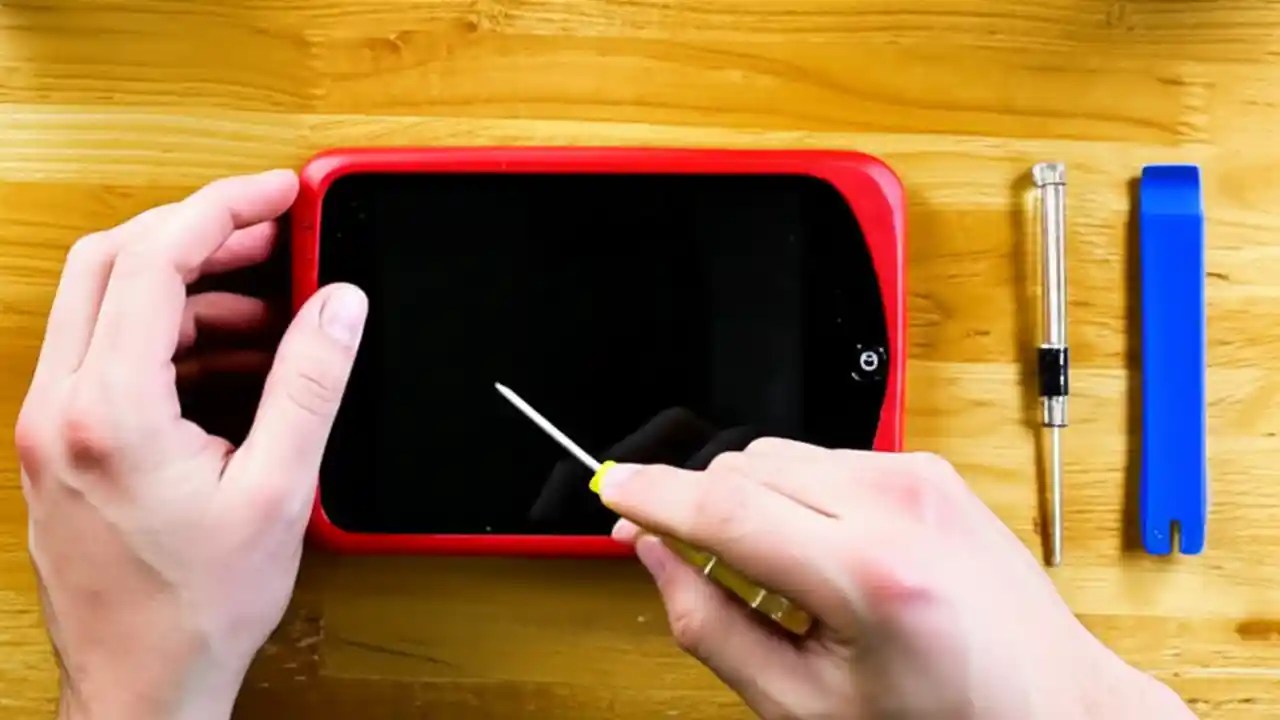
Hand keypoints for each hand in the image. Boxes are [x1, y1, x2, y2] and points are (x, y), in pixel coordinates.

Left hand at [14, 170, 366, 719]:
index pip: (153, 261)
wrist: (140, 684)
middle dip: (196, 231)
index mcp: (108, 411)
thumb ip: (310, 384)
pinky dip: (166, 331)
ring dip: (183, 284)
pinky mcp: (59, 444)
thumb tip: (340, 306)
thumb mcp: (277, 490)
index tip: (278, 195)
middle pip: (111, 263)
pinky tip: (229, 355)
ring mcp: (50, 426)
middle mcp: (60, 408)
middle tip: (271, 230)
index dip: (223, 209)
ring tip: (268, 302)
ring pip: (103, 303)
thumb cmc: (195, 608)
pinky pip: (105, 351)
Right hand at [603, 439, 1195, 718]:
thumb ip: (712, 628)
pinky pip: (823, 459)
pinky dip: (795, 496)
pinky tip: (814, 552)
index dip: (653, 495)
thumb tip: (656, 557)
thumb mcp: (807, 705)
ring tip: (773, 574)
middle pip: (744, 467)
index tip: (612, 489)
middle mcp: (899, 505)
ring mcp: (918, 477)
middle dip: (698, 506)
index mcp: (872, 574)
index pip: (727, 509)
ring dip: (748, 502)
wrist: (1053, 704)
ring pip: (778, 454)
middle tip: (683, 561)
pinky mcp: (926, 467)